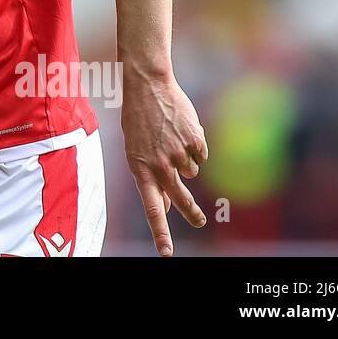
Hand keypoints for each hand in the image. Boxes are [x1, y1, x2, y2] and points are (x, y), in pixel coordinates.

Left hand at [120, 69, 208, 256]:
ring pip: (191, 172)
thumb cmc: (139, 119)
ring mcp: (179, 153)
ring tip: (171, 138)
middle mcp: (160, 164)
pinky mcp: (195, 141)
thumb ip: (149, 178)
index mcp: (140, 168)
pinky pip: (202, 155)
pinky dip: (195, 147)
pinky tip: (182, 130)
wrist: (147, 85)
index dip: (160, 232)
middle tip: (198, 222)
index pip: (151, 208)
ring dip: (186, 161)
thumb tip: (162, 206)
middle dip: (191, 213)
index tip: (167, 253)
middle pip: (179, 198)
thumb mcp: (136, 150)